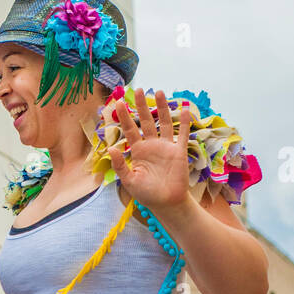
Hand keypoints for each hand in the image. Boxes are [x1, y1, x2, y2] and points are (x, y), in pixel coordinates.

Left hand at [108, 89, 190, 212]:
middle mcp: (151, 145)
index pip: (129, 129)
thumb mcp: (129, 180)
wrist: (167, 204)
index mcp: (137, 151)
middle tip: (137, 90)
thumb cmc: (147, 194)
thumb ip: (120, 165)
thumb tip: (110, 148)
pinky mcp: (179, 152)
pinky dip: (183, 122)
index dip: (124, 117)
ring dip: (162, 108)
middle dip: (141, 106)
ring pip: (163, 123)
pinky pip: (182, 134)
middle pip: (145, 121)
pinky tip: (183, 109)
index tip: (118, 102)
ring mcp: (166, 147)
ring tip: (159, 92)